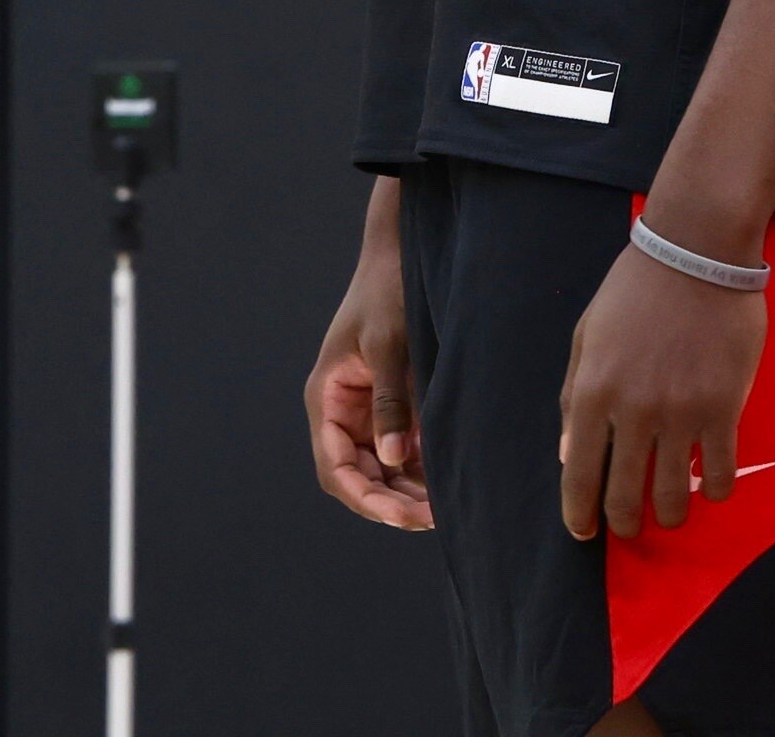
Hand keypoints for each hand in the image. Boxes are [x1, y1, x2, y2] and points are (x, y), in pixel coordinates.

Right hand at [305, 180, 430, 528]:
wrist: (403, 255)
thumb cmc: (388, 292)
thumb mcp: (388, 344)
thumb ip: (390, 402)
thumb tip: (394, 459)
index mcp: (326, 399)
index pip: (335, 468)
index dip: (364, 498)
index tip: (400, 515)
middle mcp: (341, 413)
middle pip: (358, 477)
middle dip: (390, 502)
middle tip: (432, 518)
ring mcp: (367, 412)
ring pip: (381, 470)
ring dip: (407, 493)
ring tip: (445, 509)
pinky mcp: (394, 407)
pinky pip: (403, 452)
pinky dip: (421, 471)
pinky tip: (448, 483)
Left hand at [558, 242, 766, 539]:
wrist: (696, 251)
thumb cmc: (635, 290)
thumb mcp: (587, 336)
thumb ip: (573, 396)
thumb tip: (567, 453)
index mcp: (592, 392)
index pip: (580, 475)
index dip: (580, 514)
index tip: (584, 531)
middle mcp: (633, 411)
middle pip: (625, 497)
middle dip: (624, 523)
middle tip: (630, 527)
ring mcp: (680, 412)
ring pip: (673, 495)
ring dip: (670, 516)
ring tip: (671, 514)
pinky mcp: (722, 408)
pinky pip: (718, 473)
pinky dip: (713, 492)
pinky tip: (709, 489)